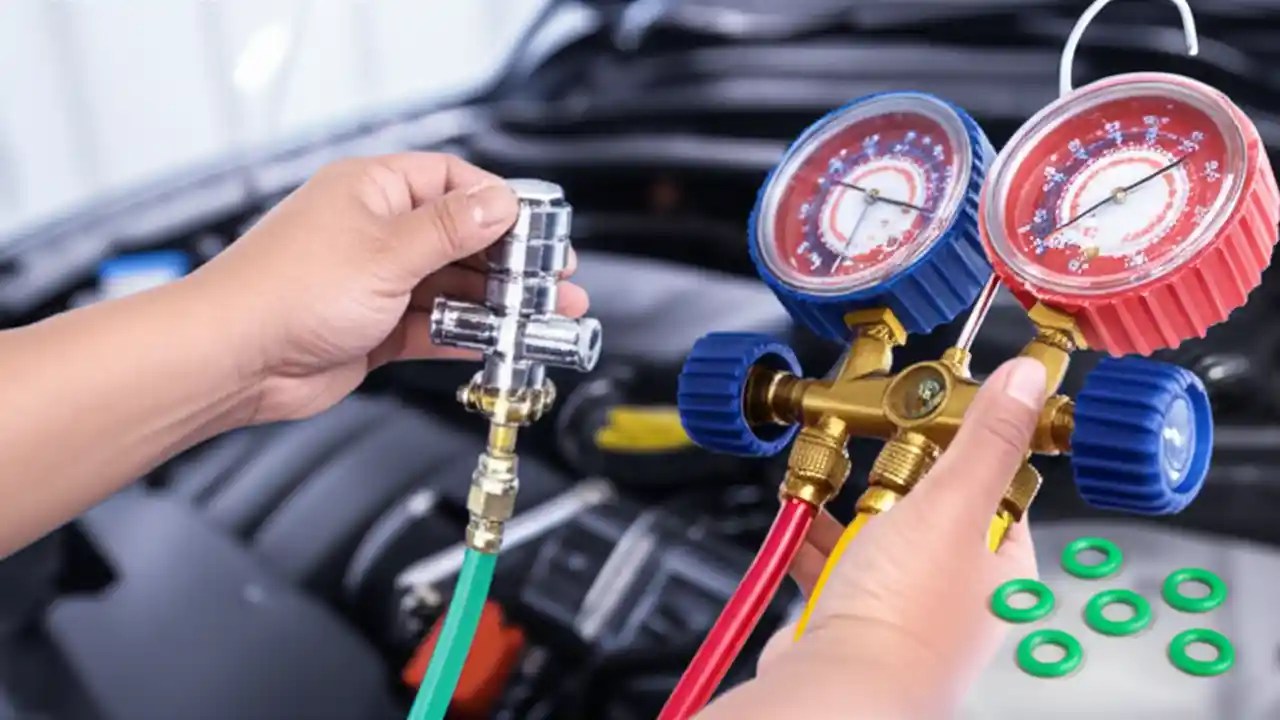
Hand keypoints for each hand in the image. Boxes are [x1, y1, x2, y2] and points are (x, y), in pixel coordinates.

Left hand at [186, 153, 588, 423]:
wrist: (233, 358)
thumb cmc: (284, 291)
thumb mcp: (386, 251)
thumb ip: (450, 230)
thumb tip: (498, 205)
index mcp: (373, 190)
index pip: (452, 181)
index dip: (499, 204)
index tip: (537, 230)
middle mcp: (375, 231)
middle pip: (460, 238)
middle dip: (509, 261)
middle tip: (552, 281)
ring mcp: (376, 280)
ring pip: (452, 285)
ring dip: (495, 303)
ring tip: (540, 317)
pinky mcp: (375, 327)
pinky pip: (434, 324)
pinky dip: (465, 332)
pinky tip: (497, 340)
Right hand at [700, 358, 1046, 719]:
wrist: (837, 685)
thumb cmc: (904, 620)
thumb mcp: (952, 504)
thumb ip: (986, 439)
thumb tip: (1027, 381)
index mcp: (999, 558)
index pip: (993, 478)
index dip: (962, 438)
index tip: (932, 405)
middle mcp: (954, 582)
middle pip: (928, 498)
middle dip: (893, 469)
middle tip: (872, 435)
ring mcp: (901, 598)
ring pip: (877, 527)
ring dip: (850, 502)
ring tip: (831, 476)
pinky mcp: (852, 609)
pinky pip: (834, 557)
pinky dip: (815, 535)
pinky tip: (801, 518)